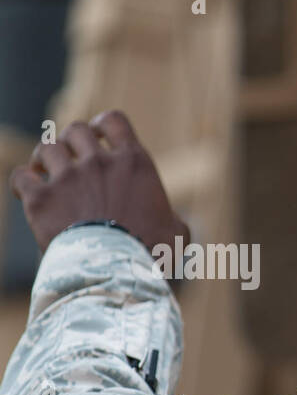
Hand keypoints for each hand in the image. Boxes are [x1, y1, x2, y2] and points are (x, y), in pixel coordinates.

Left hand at [9, 110, 188, 254]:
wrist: (118, 272)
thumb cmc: (154, 254)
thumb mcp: (177, 233)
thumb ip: (170, 216)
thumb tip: (170, 219)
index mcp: (134, 164)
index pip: (114, 121)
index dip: (103, 125)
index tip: (99, 136)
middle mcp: (99, 163)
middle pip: (76, 130)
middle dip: (71, 141)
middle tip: (71, 158)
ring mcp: (67, 179)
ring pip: (47, 148)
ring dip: (45, 157)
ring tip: (46, 170)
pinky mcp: (41, 199)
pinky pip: (22, 177)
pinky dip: (24, 181)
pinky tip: (28, 191)